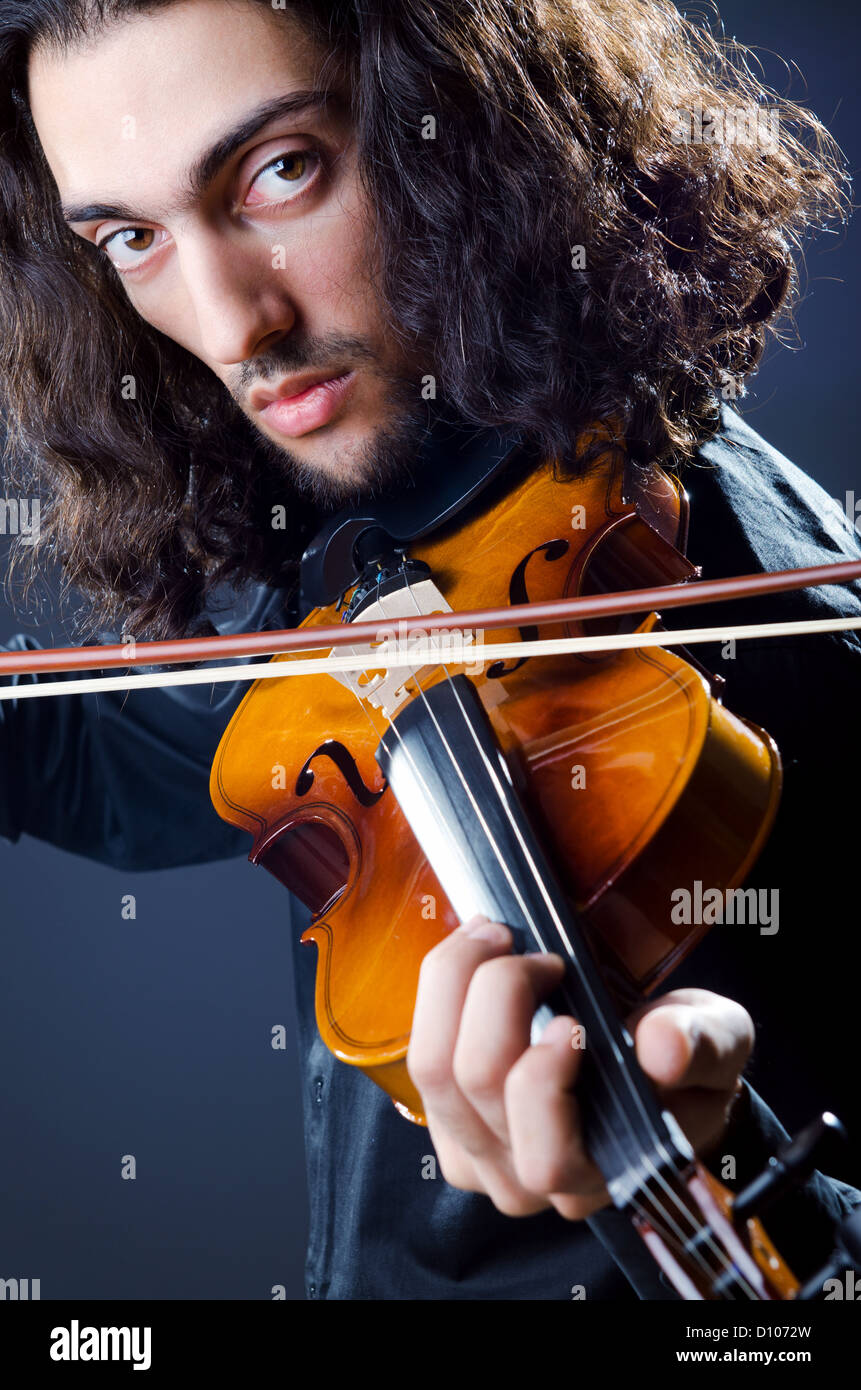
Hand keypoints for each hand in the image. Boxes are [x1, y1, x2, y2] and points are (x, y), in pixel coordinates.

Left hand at [407, 916, 753, 1218]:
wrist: (662, 1073)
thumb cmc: (688, 1064)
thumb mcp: (721, 1043)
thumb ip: (704, 1045)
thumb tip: (662, 1045)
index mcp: (600, 1174)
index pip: (546, 1156)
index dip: (544, 1078)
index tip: (574, 1013)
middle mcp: (528, 1179)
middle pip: (474, 1086)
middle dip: (497, 993)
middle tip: (536, 951)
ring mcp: (479, 1155)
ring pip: (433, 1068)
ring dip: (454, 983)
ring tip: (496, 937)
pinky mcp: (448, 1123)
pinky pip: (421, 1059)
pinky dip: (438, 994)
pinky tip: (475, 960)